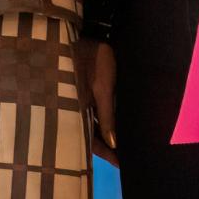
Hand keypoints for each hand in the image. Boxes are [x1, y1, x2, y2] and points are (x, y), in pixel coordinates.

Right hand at [77, 38, 118, 165]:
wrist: (72, 32)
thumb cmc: (90, 58)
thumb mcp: (102, 86)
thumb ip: (106, 115)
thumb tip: (114, 143)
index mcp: (77, 111)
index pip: (93, 141)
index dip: (108, 153)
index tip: (123, 165)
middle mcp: (75, 110)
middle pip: (91, 136)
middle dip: (106, 148)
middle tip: (126, 160)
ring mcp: (78, 102)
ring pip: (91, 126)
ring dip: (105, 136)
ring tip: (124, 146)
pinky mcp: (82, 93)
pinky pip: (92, 113)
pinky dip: (102, 122)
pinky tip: (114, 126)